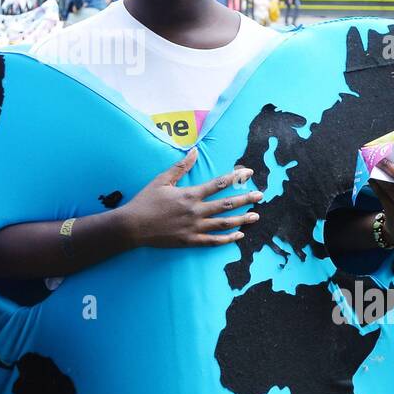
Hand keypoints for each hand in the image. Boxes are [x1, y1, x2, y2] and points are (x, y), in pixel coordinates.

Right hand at [121, 146, 262, 248]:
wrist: (132, 226)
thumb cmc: (145, 201)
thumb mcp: (162, 180)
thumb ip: (181, 167)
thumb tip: (194, 152)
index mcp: (189, 194)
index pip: (218, 184)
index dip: (235, 177)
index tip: (248, 172)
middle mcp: (195, 211)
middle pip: (226, 204)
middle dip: (245, 199)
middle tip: (260, 196)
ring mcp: (194, 228)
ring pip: (224, 223)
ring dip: (241, 219)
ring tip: (255, 216)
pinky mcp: (190, 241)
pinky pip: (213, 241)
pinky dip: (227, 239)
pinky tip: (238, 236)